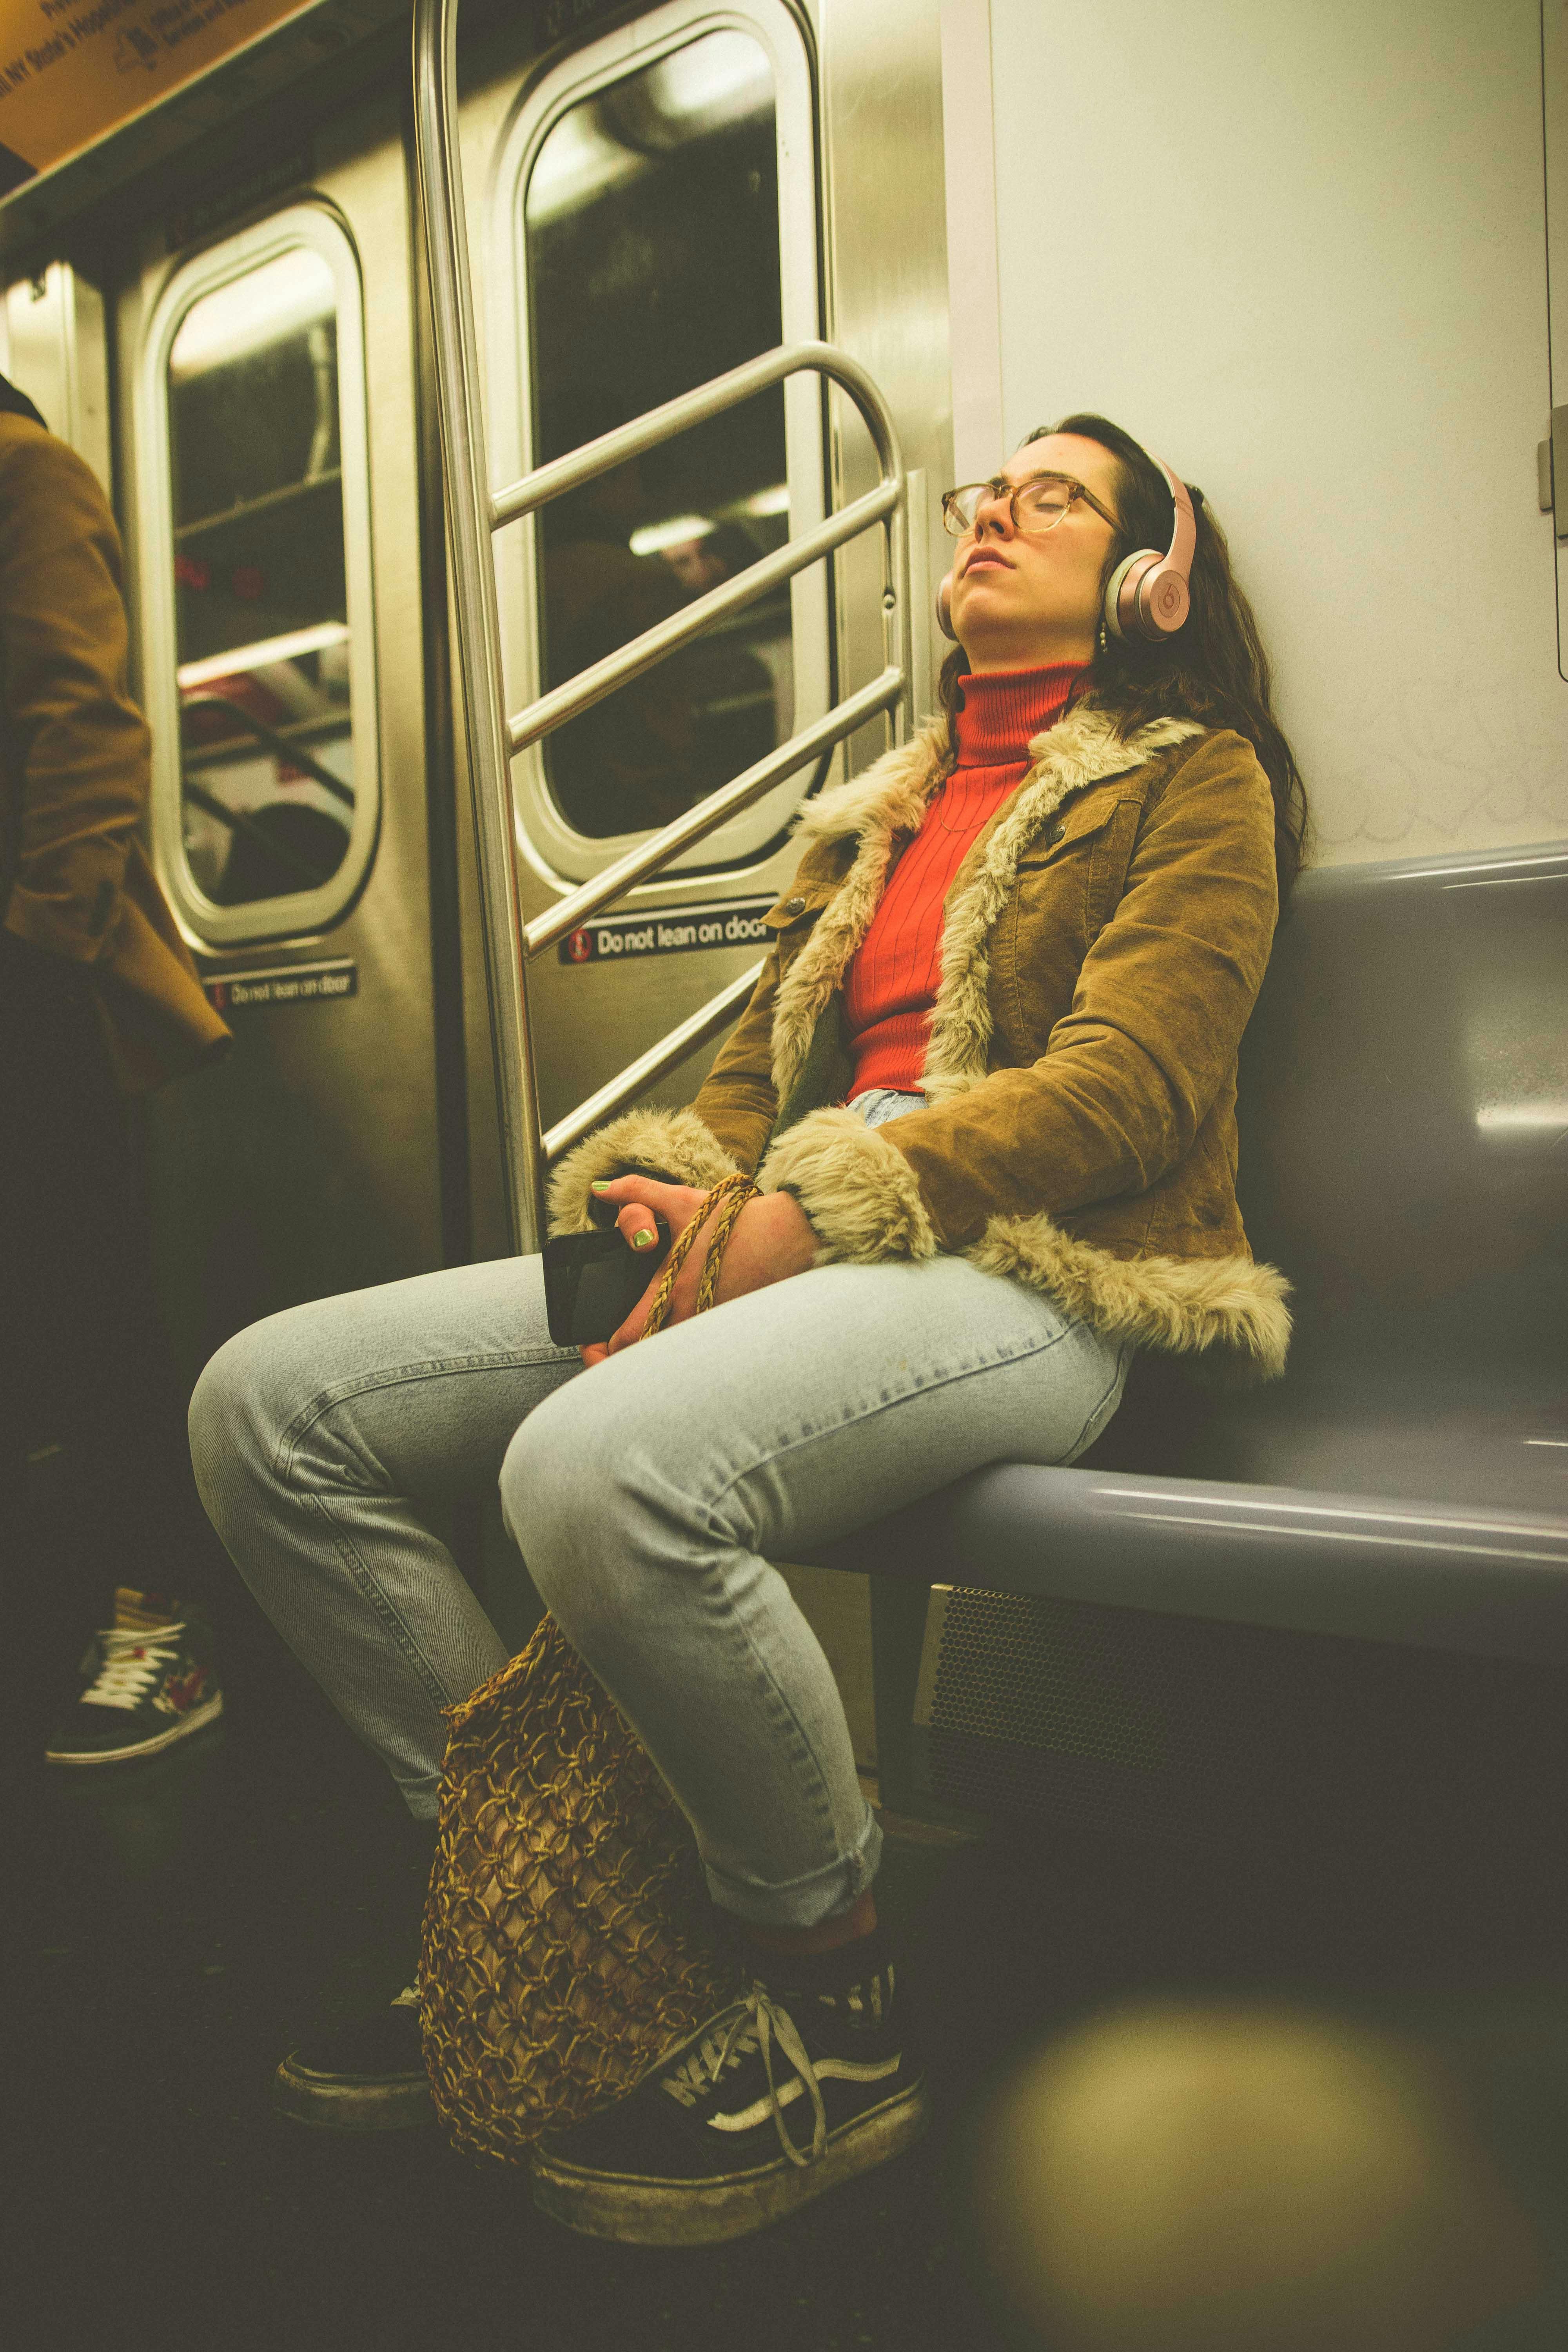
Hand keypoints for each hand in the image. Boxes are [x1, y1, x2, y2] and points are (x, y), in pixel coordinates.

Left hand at [577, 1175, 816, 1365]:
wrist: (787, 1235)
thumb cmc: (735, 1220)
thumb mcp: (680, 1200)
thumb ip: (637, 1192)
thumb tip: (600, 1188)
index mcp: (673, 1288)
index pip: (629, 1337)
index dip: (603, 1350)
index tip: (591, 1344)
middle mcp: (692, 1313)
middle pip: (647, 1356)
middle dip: (622, 1359)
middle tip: (605, 1351)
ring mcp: (712, 1322)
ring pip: (672, 1352)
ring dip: (651, 1350)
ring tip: (635, 1340)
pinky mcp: (729, 1322)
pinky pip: (697, 1344)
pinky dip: (679, 1344)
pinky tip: (671, 1331)